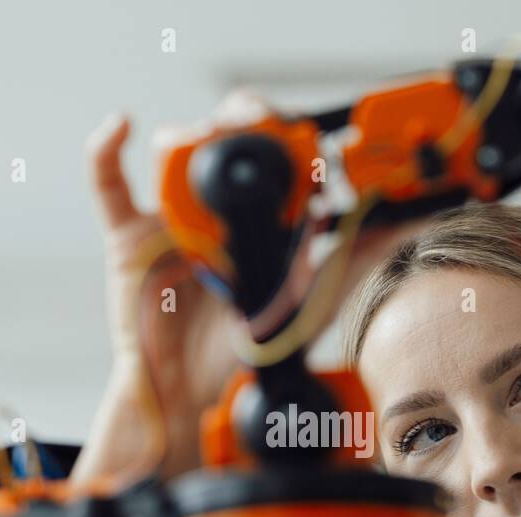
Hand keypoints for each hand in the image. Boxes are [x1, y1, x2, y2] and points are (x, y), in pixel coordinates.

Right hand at [72, 91, 431, 483]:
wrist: (198, 395)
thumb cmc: (251, 351)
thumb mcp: (316, 297)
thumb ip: (358, 255)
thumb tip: (414, 221)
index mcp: (259, 213)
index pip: (273, 149)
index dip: (291, 132)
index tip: (317, 142)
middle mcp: (216, 206)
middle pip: (222, 134)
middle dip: (245, 118)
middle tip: (266, 126)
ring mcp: (171, 219)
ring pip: (174, 151)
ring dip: (194, 136)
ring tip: (216, 141)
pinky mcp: (129, 238)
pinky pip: (108, 184)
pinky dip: (106, 149)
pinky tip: (123, 127)